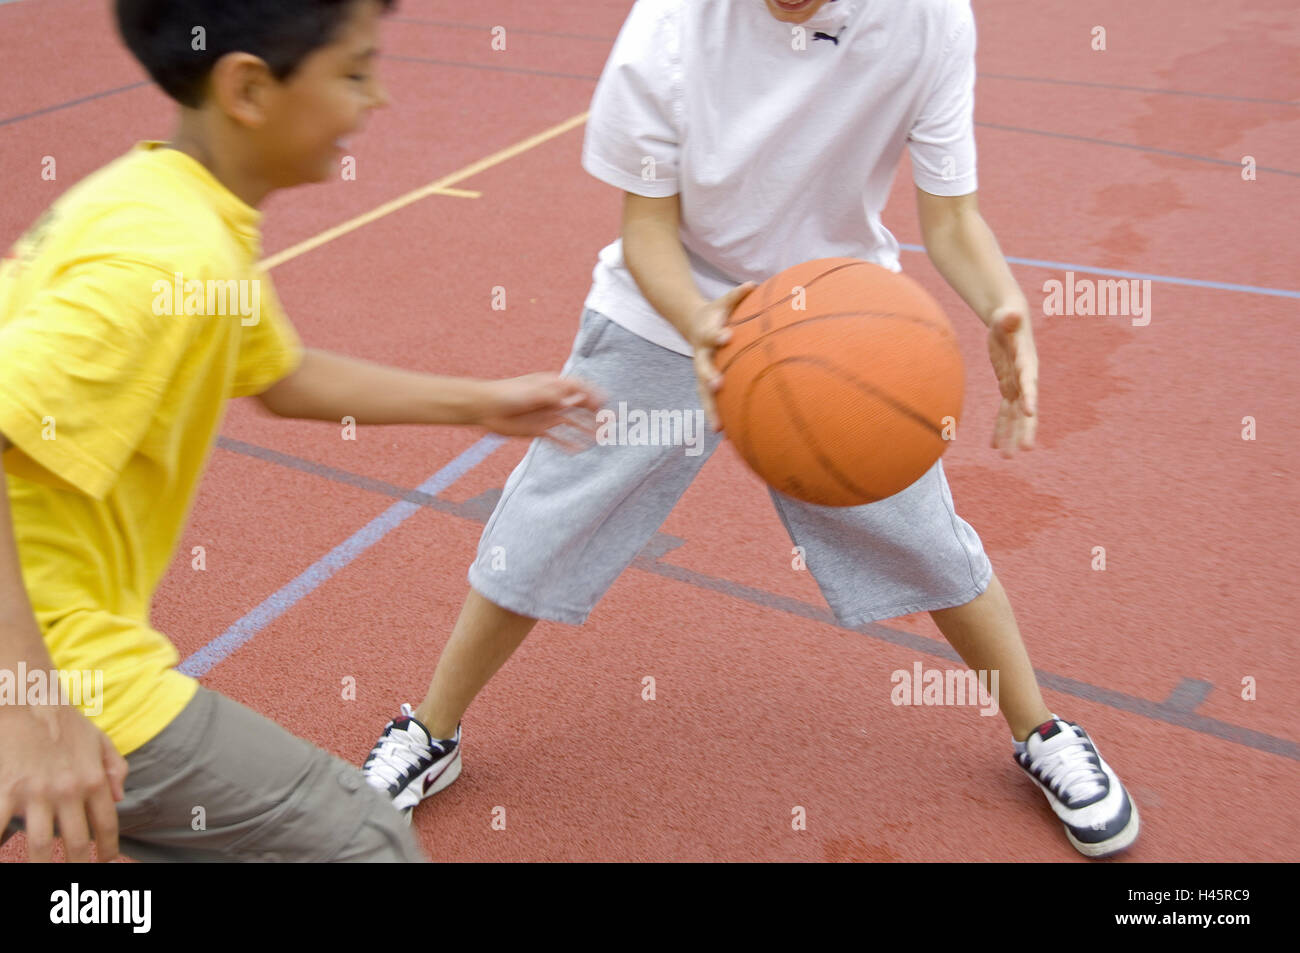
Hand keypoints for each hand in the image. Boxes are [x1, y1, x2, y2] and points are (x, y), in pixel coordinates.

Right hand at [0, 702, 127, 861]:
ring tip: (42, 875)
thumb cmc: (64, 721)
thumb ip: (115, 768)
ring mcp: (35, 794)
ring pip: (39, 846)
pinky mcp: (6, 791)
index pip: (106, 824)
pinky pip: (0, 827)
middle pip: (74, 843)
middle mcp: (68, 791)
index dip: (108, 848)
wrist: (29, 699)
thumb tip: (121, 798)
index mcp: (93, 780)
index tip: (107, 861)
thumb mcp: (100, 740)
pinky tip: (2, 854)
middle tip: (77, 877)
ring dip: (41, 866)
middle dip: (77, 866)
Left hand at [476, 372, 604, 450]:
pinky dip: (567, 444)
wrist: (485, 407)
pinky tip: (578, 451)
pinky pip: (557, 438)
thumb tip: (576, 401)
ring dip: (584, 430)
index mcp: (553, 385)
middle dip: (594, 413)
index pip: (579, 388)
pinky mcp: (538, 430)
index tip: (605, 402)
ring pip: (571, 424)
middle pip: (578, 406)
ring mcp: (546, 416)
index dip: (593, 394)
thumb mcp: (535, 391)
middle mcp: (553, 400)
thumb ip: (555, 397)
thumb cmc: (509, 393)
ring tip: (599, 438)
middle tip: (609, 422)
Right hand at [685, 282, 755, 430]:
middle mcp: (701, 355)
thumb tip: (753, 284)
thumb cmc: (718, 313)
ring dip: (710, 408)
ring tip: (718, 427)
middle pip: (703, 368)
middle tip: (719, 384)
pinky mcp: (705, 384)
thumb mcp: (725, 302)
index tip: (727, 336)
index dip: (718, 335)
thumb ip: (738, 295)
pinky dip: (716, 416)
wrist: (692, 324)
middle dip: (710, 376)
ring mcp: (702, 371)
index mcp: (707, 334)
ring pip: (703, 392)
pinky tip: (726, 435)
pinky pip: (709, 402)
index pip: (712, 334)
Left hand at [986, 305, 1037, 455]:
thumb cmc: (1008, 317)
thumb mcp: (1006, 317)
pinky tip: (993, 446)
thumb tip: (1012, 314)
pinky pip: (1004, 412)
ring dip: (1011, 435)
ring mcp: (1017, 385)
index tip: (1030, 414)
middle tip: (1025, 449)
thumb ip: (1009, 319)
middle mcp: (1025, 379)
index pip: (1029, 383)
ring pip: (1015, 415)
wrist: (1009, 319)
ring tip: (1007, 457)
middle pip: (1027, 407)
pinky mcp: (1008, 387)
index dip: (1030, 397)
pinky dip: (1000, 428)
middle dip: (1026, 428)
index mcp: (1027, 363)